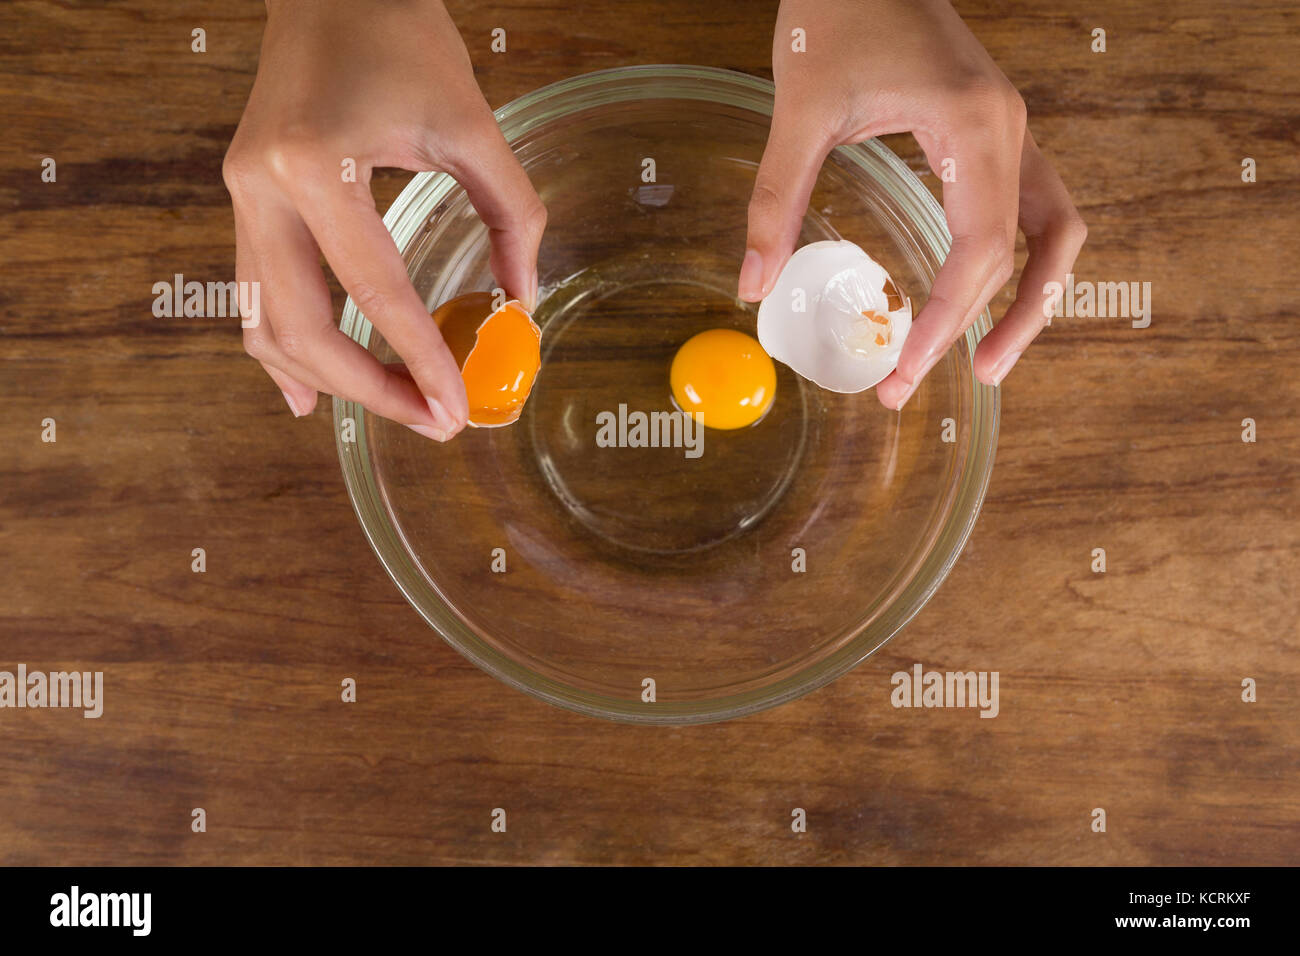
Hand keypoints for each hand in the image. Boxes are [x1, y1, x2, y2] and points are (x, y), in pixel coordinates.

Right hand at [223, 0, 545, 438]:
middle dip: (370, 389)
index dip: (419, 360)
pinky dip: (282, 347)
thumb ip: (510, 213)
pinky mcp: (244, 200)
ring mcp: (241, 195)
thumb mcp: (471, 124)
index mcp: (316, 163)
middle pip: (303, 325)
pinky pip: (253, 293)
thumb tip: (522, 298)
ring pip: (266, 321)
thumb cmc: (399, 36)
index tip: (455, 409)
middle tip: (431, 423)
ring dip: (326, 378)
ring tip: (390, 410)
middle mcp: (263, 186)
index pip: (375, 290)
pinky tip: (309, 392)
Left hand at [740, 0, 1085, 407]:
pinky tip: (978, 299)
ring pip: (1053, 232)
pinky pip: (1030, 209)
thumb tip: (754, 285)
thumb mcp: (799, 108)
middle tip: (918, 383)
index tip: (904, 369)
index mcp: (973, 124)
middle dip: (984, 328)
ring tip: (987, 362)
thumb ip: (777, 199)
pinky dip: (1016, 262)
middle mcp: (1008, 129)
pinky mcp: (992, 131)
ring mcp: (1010, 129)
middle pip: (1026, 252)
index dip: (947, 319)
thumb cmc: (837, 9)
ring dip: (1030, 301)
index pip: (983, 247)